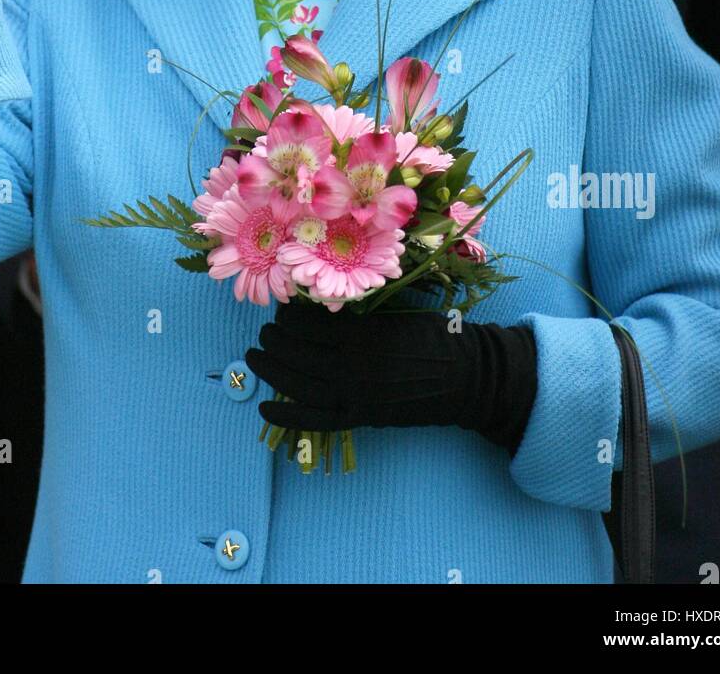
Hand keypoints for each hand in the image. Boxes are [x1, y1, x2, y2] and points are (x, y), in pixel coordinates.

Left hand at [245, 297, 537, 453]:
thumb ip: (359, 311)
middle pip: (298, 352)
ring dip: (273, 369)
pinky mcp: (361, 417)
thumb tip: (321, 301)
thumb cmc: (432, 336)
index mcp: (362, 334)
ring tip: (256, 357)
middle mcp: (353, 365)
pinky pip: (316, 418)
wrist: (463, 377)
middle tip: (264, 333)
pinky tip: (265, 406)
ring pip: (300, 382)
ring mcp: (355, 394)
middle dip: (275, 341)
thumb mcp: (395, 312)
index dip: (289, 317)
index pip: (310, 324)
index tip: (280, 311)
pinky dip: (288, 414)